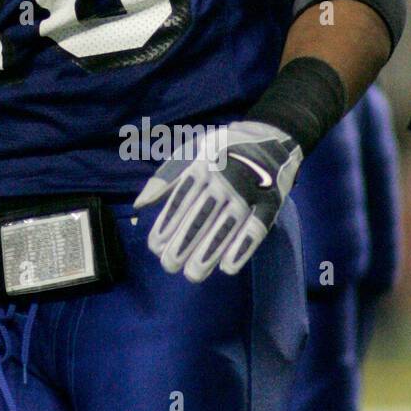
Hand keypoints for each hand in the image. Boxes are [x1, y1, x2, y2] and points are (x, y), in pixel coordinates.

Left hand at [133, 121, 301, 282]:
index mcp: (203, 164)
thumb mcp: (191, 151)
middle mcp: (225, 178)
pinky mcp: (271, 202)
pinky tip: (228, 267)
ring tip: (192, 274)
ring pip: (227, 226)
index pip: (183, 198)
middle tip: (168, 265)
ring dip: (209, 252)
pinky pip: (257, 228)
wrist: (269, 136)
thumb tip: (139, 204)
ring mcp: (250, 191)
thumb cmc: (221, 149)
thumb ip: (166, 177)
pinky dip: (243, 248)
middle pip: (203, 215)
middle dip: (184, 242)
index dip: (168, 223)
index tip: (154, 245)